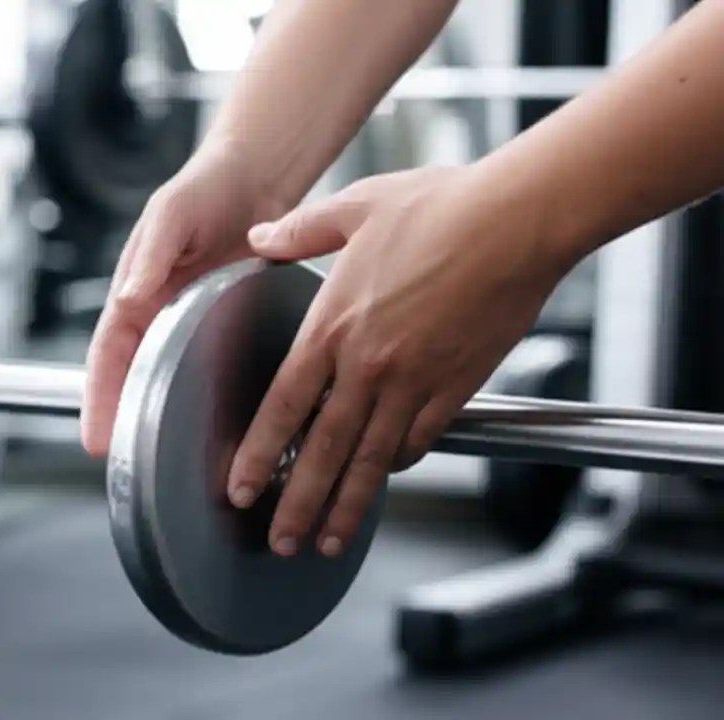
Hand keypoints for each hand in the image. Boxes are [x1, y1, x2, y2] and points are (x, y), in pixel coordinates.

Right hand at [81, 140, 285, 455]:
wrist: (253, 179)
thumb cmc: (203, 188)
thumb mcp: (171, 215)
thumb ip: (151, 255)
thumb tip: (130, 297)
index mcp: (135, 293)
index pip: (107, 355)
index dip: (98, 398)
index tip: (96, 439)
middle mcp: (157, 314)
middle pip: (132, 378)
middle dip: (124, 421)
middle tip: (129, 467)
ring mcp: (190, 323)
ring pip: (168, 380)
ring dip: (161, 416)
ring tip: (168, 461)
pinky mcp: (224, 326)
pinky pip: (209, 368)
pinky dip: (205, 397)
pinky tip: (220, 424)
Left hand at [227, 165, 577, 557]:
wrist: (517, 219)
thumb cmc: (439, 205)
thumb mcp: (354, 208)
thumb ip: (299, 231)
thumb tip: (259, 238)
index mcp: (334, 325)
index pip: (283, 404)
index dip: (259, 453)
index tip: (241, 487)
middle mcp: (369, 364)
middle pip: (323, 450)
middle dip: (297, 503)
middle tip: (278, 541)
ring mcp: (415, 380)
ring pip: (371, 459)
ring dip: (346, 506)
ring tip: (325, 542)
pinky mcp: (457, 385)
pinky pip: (419, 439)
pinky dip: (396, 465)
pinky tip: (382, 480)